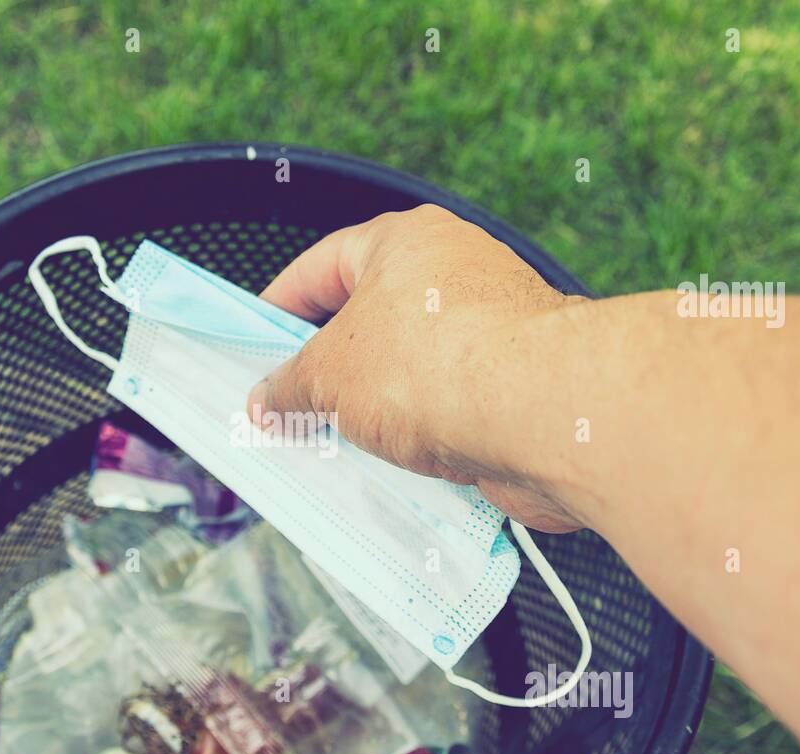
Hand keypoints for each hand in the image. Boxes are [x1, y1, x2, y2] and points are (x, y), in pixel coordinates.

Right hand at [247, 204, 588, 531]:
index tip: (254, 341)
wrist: (545, 413)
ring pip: (411, 368)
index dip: (280, 304)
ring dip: (375, 407)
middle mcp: (454, 273)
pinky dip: (420, 432)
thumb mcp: (330, 376)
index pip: (323, 264)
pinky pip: (449, 404)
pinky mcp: (517, 381)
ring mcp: (491, 327)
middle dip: (328, 366)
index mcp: (405, 242)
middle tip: (289, 404)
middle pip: (370, 318)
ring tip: (337, 445)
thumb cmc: (435, 367)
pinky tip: (394, 464)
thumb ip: (290, 386)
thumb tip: (265, 400)